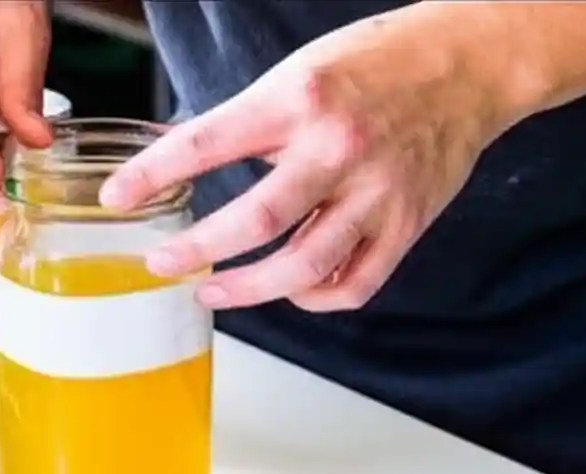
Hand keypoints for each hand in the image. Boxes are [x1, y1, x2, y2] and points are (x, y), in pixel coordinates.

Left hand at [100, 4, 525, 311]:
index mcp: (300, 100)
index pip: (206, 143)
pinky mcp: (407, 225)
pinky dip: (312, 298)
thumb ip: (244, 125)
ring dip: (247, 291)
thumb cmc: (374, 65)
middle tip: (161, 262)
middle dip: (196, 250)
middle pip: (256, 221)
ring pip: (303, 268)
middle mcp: (339, 148)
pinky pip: (353, 286)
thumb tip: (177, 166)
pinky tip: (289, 289)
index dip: (152, 176)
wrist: (468, 64)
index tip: (117, 199)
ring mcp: (377, 193)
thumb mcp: (296, 74)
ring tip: (211, 291)